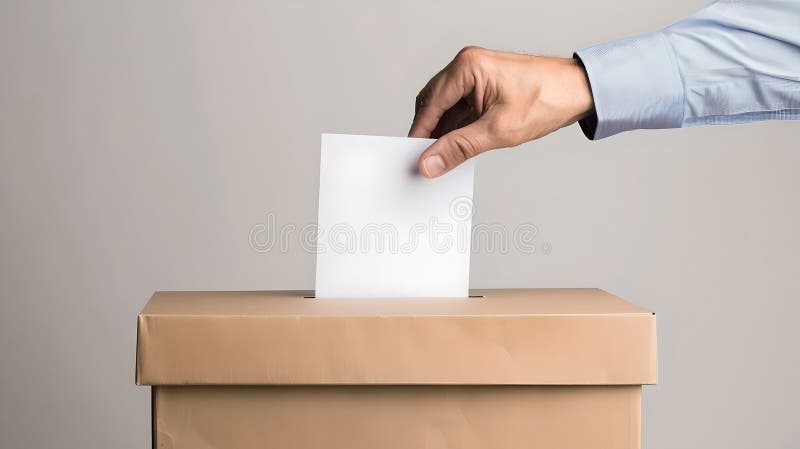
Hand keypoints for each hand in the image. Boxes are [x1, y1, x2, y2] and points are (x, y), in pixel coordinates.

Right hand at [409, 46, 593, 177]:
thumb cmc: (549, 98)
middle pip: (433, 104)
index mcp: (468, 66)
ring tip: (444, 158)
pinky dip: (458, 129)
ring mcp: (477, 76)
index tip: (413, 157)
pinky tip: (458, 148)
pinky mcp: (485, 87)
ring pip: (446, 109)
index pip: (430, 103)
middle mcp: (469, 66)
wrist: (581, 91)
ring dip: (444, 132)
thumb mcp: (499, 130)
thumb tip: (431, 161)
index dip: (420, 133)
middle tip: (426, 160)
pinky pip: (461, 109)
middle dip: (429, 132)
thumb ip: (460, 147)